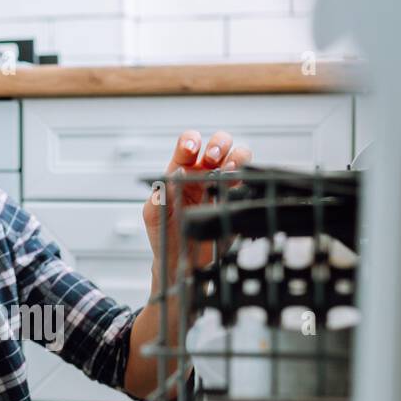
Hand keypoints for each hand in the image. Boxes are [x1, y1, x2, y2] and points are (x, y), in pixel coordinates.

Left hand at [142, 130, 252, 285]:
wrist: (181, 258)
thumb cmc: (164, 232)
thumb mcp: (153, 215)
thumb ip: (157, 198)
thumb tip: (163, 185)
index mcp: (181, 170)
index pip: (187, 146)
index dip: (190, 142)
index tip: (190, 149)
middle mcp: (203, 173)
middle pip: (218, 144)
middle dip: (218, 145)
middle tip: (212, 159)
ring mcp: (221, 184)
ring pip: (238, 157)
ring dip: (237, 157)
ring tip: (230, 170)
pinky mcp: (235, 198)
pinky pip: (246, 182)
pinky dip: (246, 179)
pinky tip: (238, 185)